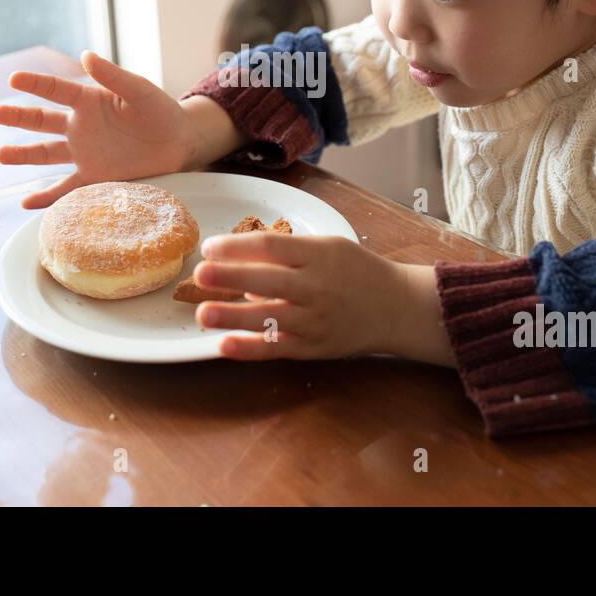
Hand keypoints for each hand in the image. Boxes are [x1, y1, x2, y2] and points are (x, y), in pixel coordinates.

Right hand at [0, 51, 197, 208]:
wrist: (179, 144)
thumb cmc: (161, 111)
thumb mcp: (140, 91)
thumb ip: (113, 76)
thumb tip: (86, 55)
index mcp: (89, 101)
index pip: (56, 90)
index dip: (35, 84)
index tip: (13, 79)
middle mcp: (80, 126)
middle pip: (43, 121)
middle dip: (19, 117)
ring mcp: (84, 152)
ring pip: (46, 154)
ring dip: (23, 155)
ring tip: (0, 155)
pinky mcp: (94, 177)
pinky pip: (66, 189)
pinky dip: (46, 198)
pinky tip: (25, 203)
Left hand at [190, 230, 423, 360]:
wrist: (396, 307)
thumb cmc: (356, 271)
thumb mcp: (328, 248)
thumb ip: (288, 254)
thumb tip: (242, 264)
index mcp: (319, 255)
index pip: (272, 247)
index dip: (237, 246)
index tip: (209, 247)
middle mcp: (316, 287)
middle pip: (268, 280)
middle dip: (230, 276)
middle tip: (199, 273)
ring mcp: (314, 320)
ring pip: (269, 318)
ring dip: (232, 316)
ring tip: (202, 313)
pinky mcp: (313, 348)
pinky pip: (276, 349)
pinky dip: (249, 349)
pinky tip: (223, 346)